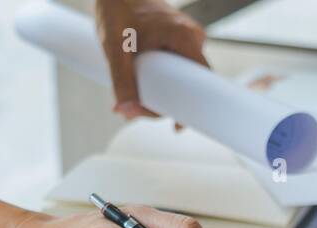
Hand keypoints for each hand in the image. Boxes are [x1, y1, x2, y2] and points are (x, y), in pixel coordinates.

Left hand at [96, 0, 208, 118]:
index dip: (189, 108)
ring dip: (160, 90)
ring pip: (181, 77)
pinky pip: (177, 67)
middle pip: (189, 84)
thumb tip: (125, 112)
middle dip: (165, 101)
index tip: (176, 126)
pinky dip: (161, 78)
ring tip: (135, 91)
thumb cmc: (117, 10)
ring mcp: (188, 38)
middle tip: (137, 107)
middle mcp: (193, 37)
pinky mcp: (180, 40)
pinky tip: (143, 81)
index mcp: (186, 38)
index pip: (200, 84)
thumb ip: (121, 82)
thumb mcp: (115, 49)